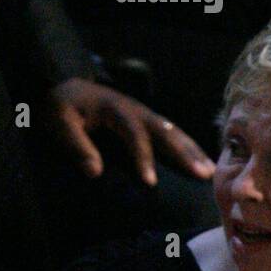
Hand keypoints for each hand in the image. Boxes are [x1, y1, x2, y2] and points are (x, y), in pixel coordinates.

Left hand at [49, 78, 214, 186]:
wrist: (68, 87)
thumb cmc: (63, 107)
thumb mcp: (61, 123)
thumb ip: (77, 146)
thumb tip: (95, 173)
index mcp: (116, 110)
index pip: (134, 134)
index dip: (143, 158)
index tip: (150, 183)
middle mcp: (136, 110)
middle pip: (165, 131)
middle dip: (184, 153)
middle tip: (202, 174)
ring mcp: (144, 114)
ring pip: (174, 131)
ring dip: (193, 150)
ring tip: (210, 171)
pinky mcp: (146, 121)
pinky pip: (171, 133)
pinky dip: (187, 146)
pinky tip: (200, 160)